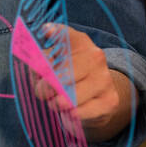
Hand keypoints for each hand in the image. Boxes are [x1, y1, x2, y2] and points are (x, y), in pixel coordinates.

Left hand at [34, 24, 131, 140]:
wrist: (96, 99)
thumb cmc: (66, 80)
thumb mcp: (50, 66)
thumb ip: (39, 61)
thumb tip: (37, 59)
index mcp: (80, 43)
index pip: (65, 35)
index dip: (54, 34)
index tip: (45, 31)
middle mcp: (96, 56)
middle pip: (61, 74)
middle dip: (45, 88)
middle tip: (43, 93)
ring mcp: (104, 78)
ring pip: (70, 96)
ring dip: (56, 104)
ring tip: (57, 102)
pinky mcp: (109, 100)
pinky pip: (79, 112)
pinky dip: (70, 115)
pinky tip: (71, 111)